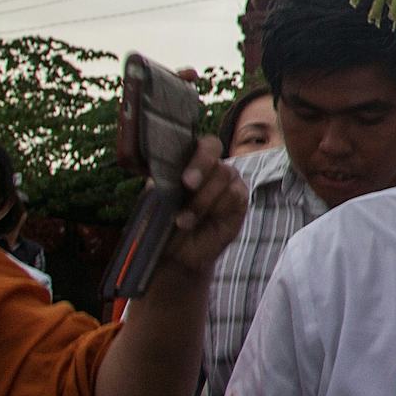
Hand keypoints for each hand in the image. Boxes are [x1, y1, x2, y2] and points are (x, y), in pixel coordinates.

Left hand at [155, 137, 246, 285]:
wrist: (176, 253)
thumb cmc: (165, 221)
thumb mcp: (157, 199)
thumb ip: (162, 180)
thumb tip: (156, 166)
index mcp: (188, 159)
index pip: (198, 142)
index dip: (194, 152)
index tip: (182, 173)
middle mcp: (210, 165)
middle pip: (212, 149)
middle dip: (199, 166)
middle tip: (187, 185)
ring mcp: (228, 180)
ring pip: (224, 173)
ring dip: (202, 198)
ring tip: (184, 220)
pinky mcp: (239, 199)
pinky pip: (234, 194)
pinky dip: (215, 207)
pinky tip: (200, 221)